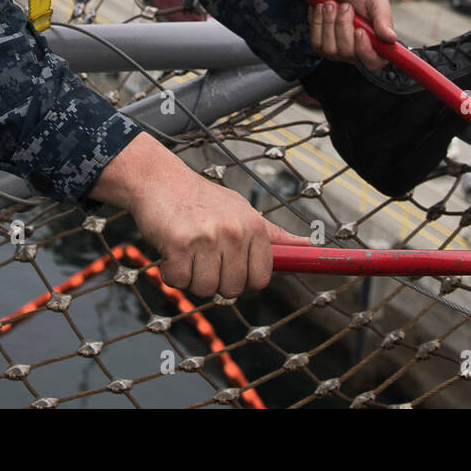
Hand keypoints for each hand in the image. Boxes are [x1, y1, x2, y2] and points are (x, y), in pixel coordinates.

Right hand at [90, 132, 309, 297]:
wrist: (160, 180)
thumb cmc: (203, 200)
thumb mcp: (243, 211)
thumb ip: (273, 235)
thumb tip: (309, 245)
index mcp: (255, 226)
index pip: (260, 279)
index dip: (242, 280)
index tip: (229, 266)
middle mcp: (235, 232)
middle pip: (232, 289)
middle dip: (214, 280)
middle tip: (203, 256)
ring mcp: (207, 238)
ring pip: (205, 289)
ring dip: (191, 277)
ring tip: (187, 251)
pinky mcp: (179, 244)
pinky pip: (179, 282)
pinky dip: (170, 273)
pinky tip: (171, 251)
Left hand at [308, 0, 396, 71]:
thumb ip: (384, 18)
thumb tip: (391, 38)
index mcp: (375, 43)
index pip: (373, 63)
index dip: (365, 51)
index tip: (359, 31)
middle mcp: (357, 51)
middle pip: (348, 53)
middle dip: (343, 26)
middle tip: (345, 7)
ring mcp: (337, 51)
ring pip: (330, 49)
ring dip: (330, 22)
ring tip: (332, 5)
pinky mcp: (321, 45)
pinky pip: (317, 42)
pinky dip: (318, 22)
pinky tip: (322, 9)